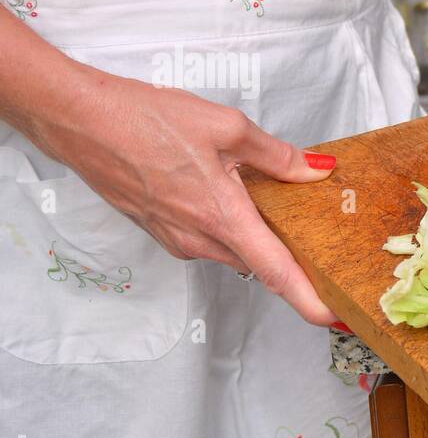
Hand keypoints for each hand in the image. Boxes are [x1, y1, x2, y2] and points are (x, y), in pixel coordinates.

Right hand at [31, 66, 338, 325]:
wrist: (80, 120)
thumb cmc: (146, 119)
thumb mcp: (226, 127)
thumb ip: (277, 155)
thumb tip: (316, 171)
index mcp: (223, 218)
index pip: (278, 274)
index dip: (311, 302)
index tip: (338, 318)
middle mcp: (199, 240)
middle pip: (261, 266)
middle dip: (295, 268)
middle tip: (328, 259)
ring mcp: (177, 239)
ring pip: (235, 252)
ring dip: (261, 243)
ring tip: (290, 222)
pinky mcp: (162, 231)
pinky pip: (210, 240)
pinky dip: (233, 230)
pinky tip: (239, 200)